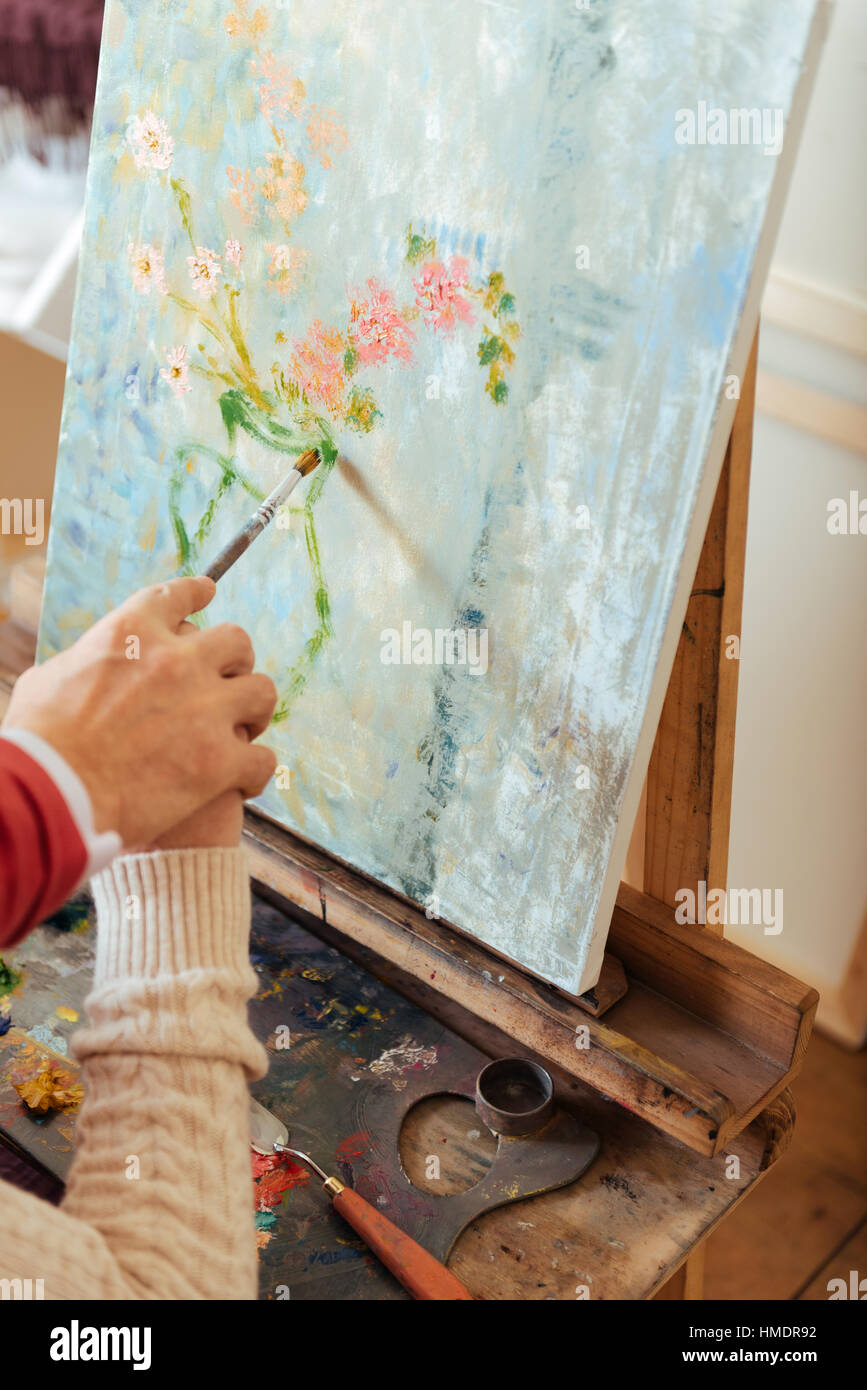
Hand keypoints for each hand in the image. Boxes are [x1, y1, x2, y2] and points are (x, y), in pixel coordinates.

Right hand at [3, 577, 277, 848]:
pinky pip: (260, 759)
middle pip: (235, 641)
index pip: (174, 597)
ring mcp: (204, 709)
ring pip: (262, 692)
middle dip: (236, 661)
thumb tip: (83, 667)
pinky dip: (254, 772)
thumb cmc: (36, 744)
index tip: (207, 591)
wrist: (52, 798)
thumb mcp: (46, 682)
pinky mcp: (219, 761)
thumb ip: (79, 665)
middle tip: (229, 681)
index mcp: (131, 633)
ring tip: (247, 728)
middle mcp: (177, 661)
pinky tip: (242, 782)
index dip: (195, 592)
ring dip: (255, 710)